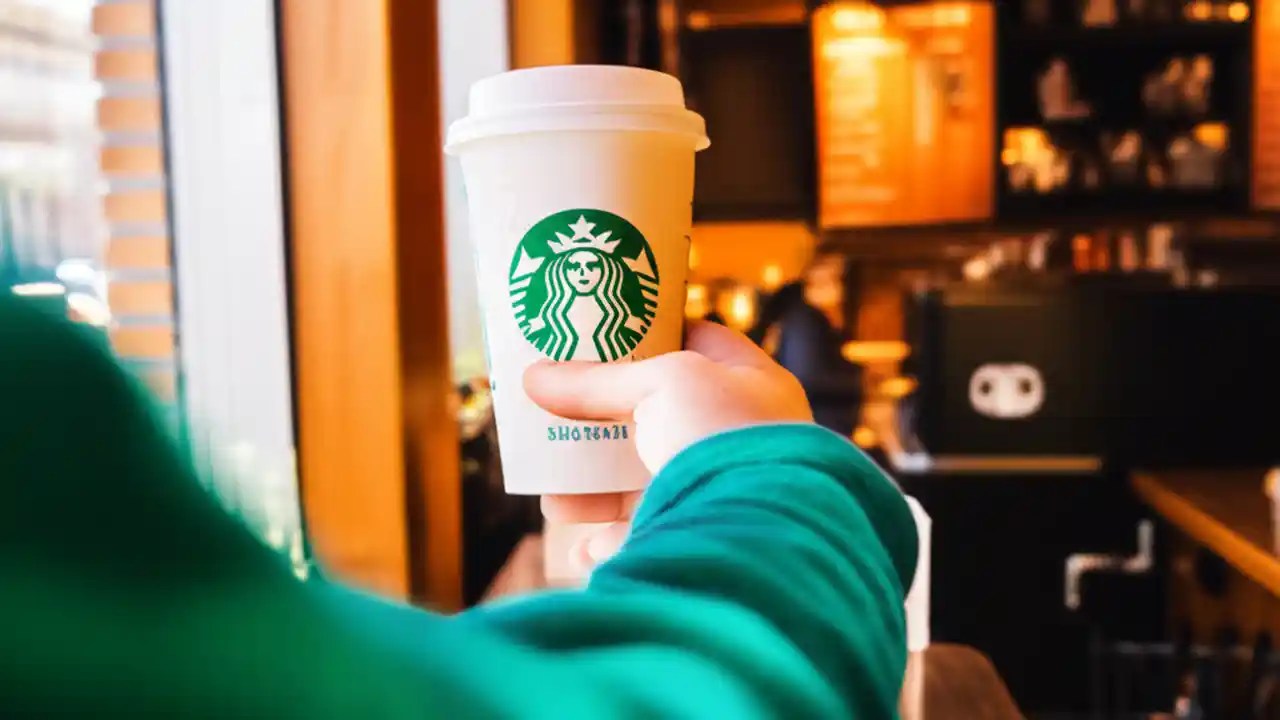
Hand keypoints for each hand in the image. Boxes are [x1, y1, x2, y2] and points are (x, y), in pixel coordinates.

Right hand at [524, 321, 811, 569]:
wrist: (760, 531)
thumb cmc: (724, 435)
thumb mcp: (661, 384)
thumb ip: (598, 382)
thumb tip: (533, 378)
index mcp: (750, 383)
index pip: (699, 343)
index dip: (650, 335)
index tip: (600, 335)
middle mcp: (740, 438)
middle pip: (659, 422)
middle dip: (605, 426)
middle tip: (559, 421)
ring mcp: (722, 491)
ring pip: (646, 489)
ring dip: (596, 495)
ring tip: (555, 501)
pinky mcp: (702, 540)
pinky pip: (649, 541)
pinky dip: (613, 546)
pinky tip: (586, 550)